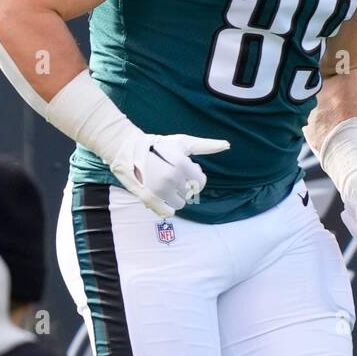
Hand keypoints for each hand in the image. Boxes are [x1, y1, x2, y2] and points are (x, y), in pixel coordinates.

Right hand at [106, 130, 229, 217]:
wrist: (128, 148)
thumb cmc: (159, 145)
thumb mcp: (183, 142)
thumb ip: (206, 146)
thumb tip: (228, 145)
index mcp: (183, 164)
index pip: (201, 183)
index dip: (194, 177)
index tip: (184, 170)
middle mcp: (172, 178)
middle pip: (190, 193)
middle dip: (183, 185)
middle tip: (171, 174)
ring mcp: (159, 190)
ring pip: (179, 204)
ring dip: (175, 196)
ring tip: (164, 183)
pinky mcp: (148, 198)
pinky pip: (167, 213)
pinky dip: (166, 208)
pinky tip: (161, 196)